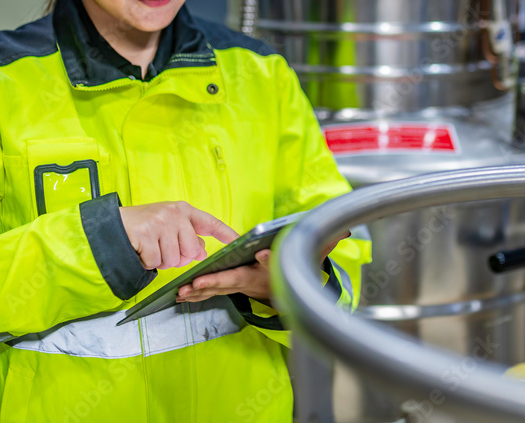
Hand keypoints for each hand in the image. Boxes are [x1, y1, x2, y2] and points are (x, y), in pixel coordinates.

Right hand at [119, 201, 237, 270]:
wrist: (111, 225)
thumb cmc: (143, 227)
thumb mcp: (169, 226)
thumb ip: (188, 237)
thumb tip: (203, 250)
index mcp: (183, 211)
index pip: (210, 222)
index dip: (226, 233)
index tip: (239, 241)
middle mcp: (174, 214)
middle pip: (192, 251)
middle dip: (178, 257)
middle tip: (162, 248)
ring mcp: (160, 222)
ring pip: (173, 260)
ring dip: (161, 261)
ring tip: (150, 248)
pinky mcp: (146, 233)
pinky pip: (156, 262)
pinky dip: (148, 262)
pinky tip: (141, 251)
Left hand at [175, 230, 351, 303]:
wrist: (288, 291)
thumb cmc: (296, 270)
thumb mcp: (314, 256)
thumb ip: (326, 243)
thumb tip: (343, 231)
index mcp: (271, 271)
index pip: (272, 264)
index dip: (269, 260)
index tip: (262, 254)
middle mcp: (252, 281)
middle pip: (232, 282)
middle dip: (214, 284)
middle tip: (196, 284)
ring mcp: (238, 287)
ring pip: (216, 290)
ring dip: (198, 292)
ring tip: (181, 292)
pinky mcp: (228, 287)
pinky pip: (210, 291)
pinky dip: (196, 293)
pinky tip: (181, 293)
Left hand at [177, 249, 273, 303]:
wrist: (273, 286)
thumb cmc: (273, 271)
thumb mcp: (275, 264)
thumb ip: (268, 259)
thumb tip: (261, 253)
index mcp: (246, 277)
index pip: (228, 279)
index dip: (213, 281)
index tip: (198, 282)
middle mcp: (236, 285)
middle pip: (215, 288)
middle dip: (197, 290)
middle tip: (181, 290)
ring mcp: (230, 289)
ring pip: (210, 292)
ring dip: (194, 294)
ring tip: (178, 294)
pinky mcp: (226, 289)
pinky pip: (210, 293)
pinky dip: (197, 295)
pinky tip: (184, 296)